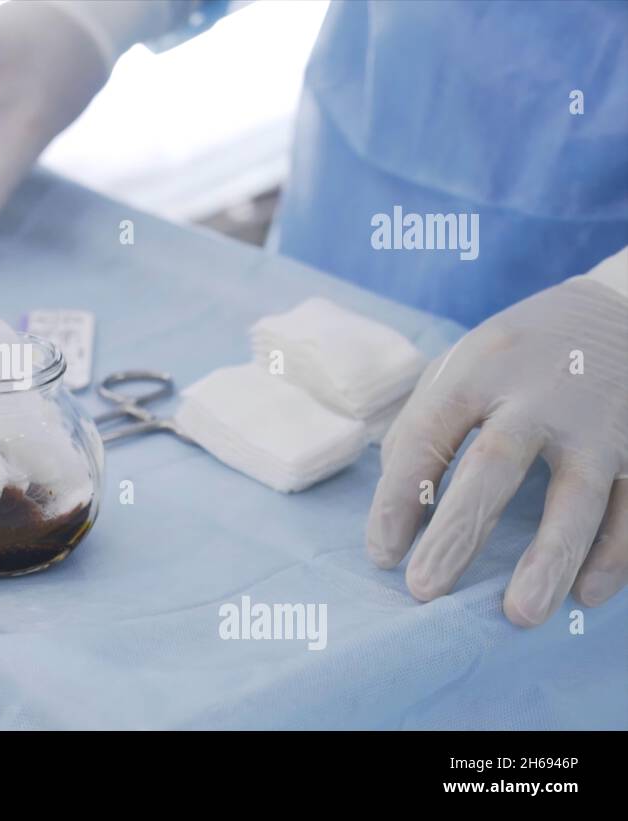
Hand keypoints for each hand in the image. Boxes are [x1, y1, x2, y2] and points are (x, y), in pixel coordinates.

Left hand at [366, 271, 627, 625]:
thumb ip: (425, 428)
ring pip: (578, 495)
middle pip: (494, 466)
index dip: (398, 498)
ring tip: (520, 613)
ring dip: (548, 559)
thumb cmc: (517, 355)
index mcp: (478, 370)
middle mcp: (539, 393)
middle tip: (424, 589)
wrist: (619, 310)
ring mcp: (599, 421)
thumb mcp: (460, 366)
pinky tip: (588, 594)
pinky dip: (614, 554)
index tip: (382, 555)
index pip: (427, 436)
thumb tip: (398, 509)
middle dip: (458, 532)